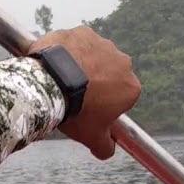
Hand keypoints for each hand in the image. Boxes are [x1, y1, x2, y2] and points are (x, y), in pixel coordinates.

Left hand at [29, 27, 140, 159]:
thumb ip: (105, 146)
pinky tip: (56, 64)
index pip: (122, 97)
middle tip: (75, 95)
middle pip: (110, 74)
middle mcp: (123, 62)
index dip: (106, 105)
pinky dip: (68, 51)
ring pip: (94, 57)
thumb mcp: (92, 136)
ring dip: (82, 66)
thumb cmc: (76, 111)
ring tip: (62, 80)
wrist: (52, 84)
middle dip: (97, 83)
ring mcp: (103, 44)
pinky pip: (77, 43)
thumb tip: (108, 151)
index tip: (90, 109)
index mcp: (131, 87)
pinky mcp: (83, 32)